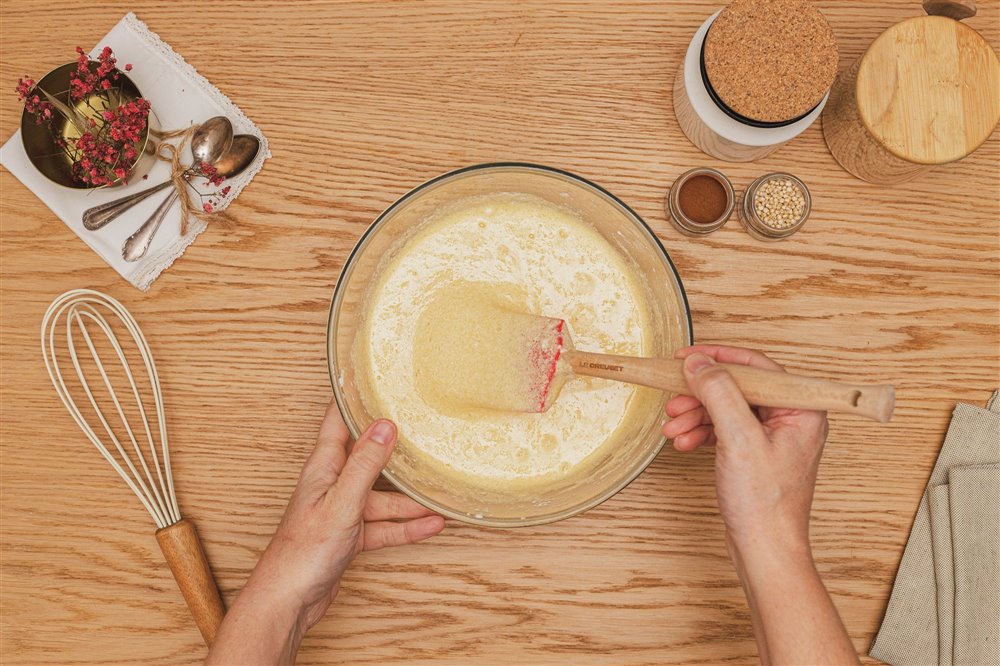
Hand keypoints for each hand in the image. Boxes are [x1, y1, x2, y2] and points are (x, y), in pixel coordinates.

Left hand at [207, 400, 444, 664]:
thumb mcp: (342, 503)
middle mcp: (331, 483)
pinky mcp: (349, 535)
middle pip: (368, 456)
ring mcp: (341, 509)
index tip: (371, 373)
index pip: (338, 419)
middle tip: (420, 424)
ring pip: (382, 495)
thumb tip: (385, 425)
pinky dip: (406, 526)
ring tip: (440, 493)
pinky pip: (384, 524)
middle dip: (394, 443)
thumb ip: (365, 465)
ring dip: (409, 498)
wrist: (287, 602)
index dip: (353, 395)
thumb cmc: (302, 553)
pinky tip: (430, 525)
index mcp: (323, 467)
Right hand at [662, 346, 855, 664]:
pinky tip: (683, 441)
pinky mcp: (754, 454)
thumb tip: (699, 362)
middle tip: (673, 398)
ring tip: (672, 426)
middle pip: (737, 387)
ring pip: (726, 409)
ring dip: (695, 414)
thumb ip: (719, 393)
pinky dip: (700, 432)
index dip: (719, 358)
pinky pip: (723, 429)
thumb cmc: (765, 503)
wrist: (763, 549)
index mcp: (801, 409)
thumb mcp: (739, 439)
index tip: (687, 357)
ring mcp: (771, 437)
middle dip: (701, 394)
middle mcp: (790, 419)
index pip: (757, 367)